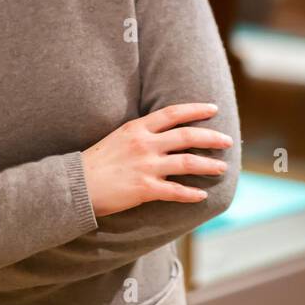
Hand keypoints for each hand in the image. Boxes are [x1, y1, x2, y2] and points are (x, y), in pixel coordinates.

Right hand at [81, 103, 233, 218]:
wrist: (76, 184)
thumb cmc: (96, 161)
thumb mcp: (118, 137)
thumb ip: (141, 133)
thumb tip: (163, 133)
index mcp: (138, 128)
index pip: (173, 113)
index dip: (196, 109)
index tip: (213, 109)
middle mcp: (145, 144)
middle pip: (187, 136)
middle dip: (211, 137)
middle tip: (228, 140)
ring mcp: (146, 166)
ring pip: (187, 162)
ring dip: (208, 165)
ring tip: (223, 168)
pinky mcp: (145, 189)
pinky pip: (175, 191)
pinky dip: (191, 193)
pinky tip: (202, 195)